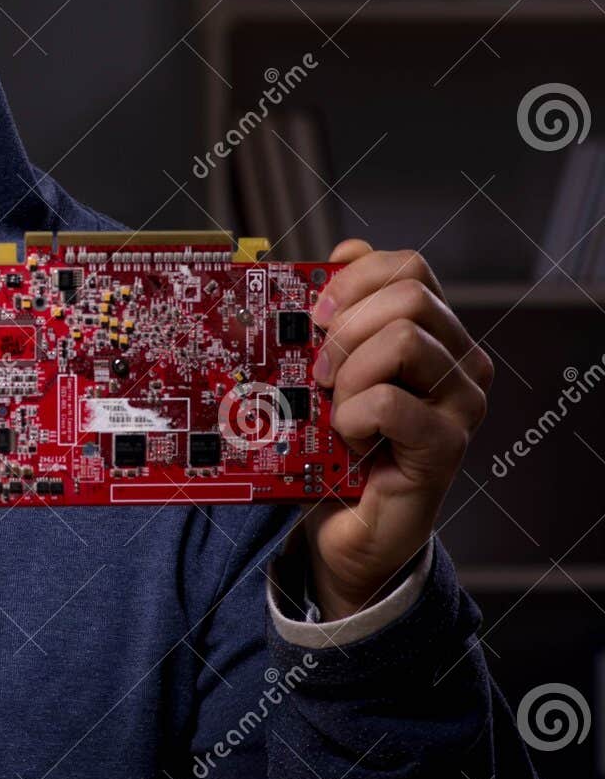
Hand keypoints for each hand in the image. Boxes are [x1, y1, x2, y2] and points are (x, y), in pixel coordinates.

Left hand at [302, 240, 492, 618]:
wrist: (342, 527)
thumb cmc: (334, 445)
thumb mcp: (326, 370)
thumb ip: (338, 316)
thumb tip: (342, 252)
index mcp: (433, 332)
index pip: (408, 267)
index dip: (353, 280)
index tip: (316, 315)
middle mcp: (460, 361)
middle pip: (409, 295)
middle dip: (345, 327)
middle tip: (320, 373)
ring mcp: (461, 403)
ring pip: (400, 340)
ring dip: (347, 374)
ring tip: (335, 410)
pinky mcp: (447, 446)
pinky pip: (388, 402)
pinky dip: (352, 416)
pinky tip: (349, 439)